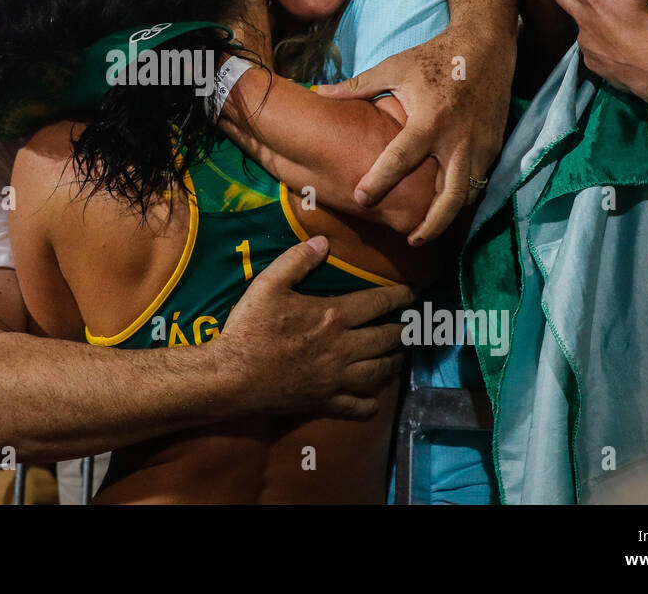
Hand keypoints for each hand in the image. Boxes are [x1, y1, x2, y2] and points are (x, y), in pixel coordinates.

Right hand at [217, 236, 413, 419]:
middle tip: (415, 325)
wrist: (232, 376)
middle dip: (404, 329)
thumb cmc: (250, 328)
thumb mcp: (268, 284)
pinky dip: (370, 405)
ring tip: (401, 354)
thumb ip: (297, 260)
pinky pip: (357, 406)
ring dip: (395, 361)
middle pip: (387, 338)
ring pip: (379, 371)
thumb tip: (323, 242)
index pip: (378, 303)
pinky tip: (374, 402)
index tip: (413, 293)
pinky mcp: (326, 401)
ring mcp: (337, 378)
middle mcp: (344, 348)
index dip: (400, 296)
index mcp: (333, 316)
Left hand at [316, 26, 513, 243]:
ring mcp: (480, 146)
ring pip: (468, 195)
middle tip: (411, 240)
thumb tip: (319, 93)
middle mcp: (457, 139)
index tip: (360, 198)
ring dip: (449, 218)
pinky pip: (479, 181)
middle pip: (448, 196)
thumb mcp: (394, 67)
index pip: (400, 159)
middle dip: (431, 224)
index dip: (379, 181)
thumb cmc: (433, 57)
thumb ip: (358, 86)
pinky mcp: (494, 146)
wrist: (485, 46)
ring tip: (427, 232)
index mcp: (429, 120)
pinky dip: (464, 199)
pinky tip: (447, 210)